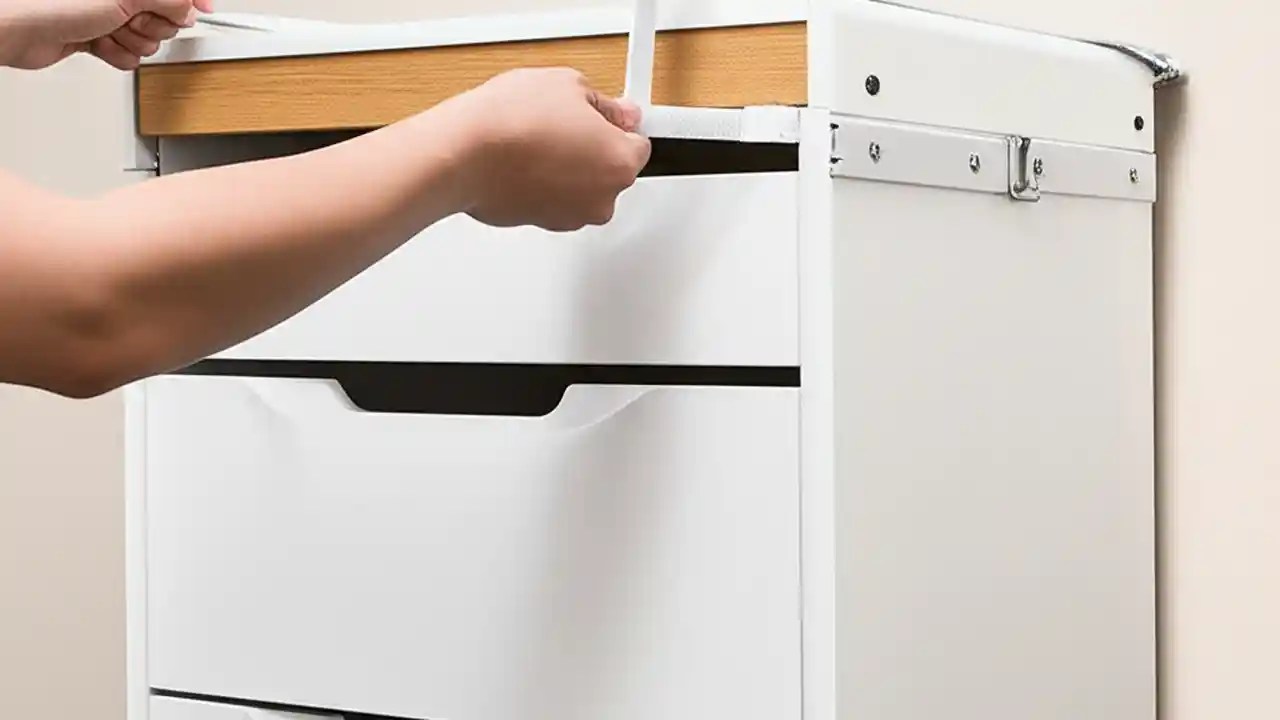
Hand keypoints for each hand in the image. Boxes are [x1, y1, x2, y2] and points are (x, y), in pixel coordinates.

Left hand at [0, 0, 213, 70]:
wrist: (14, 29)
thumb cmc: (51, 2)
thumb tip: (189, 10)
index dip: (190, 0)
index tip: (203, 9)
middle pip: (164, 16)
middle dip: (150, 25)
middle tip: (131, 21)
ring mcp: (106, 15)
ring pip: (146, 40)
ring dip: (131, 42)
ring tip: (108, 32)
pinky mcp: (96, 37)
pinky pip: (127, 54)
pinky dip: (116, 55)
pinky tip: (99, 45)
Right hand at [449, 68, 651, 231]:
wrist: (464, 155)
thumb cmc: (512, 122)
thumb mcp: (569, 85)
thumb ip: (605, 104)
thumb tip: (619, 112)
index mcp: (621, 163)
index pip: (640, 145)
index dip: (619, 126)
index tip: (606, 118)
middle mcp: (602, 199)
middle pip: (612, 170)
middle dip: (594, 148)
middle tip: (565, 124)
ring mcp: (572, 217)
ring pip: (583, 188)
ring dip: (570, 168)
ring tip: (539, 141)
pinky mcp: (543, 225)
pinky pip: (555, 200)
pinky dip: (546, 185)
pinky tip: (524, 161)